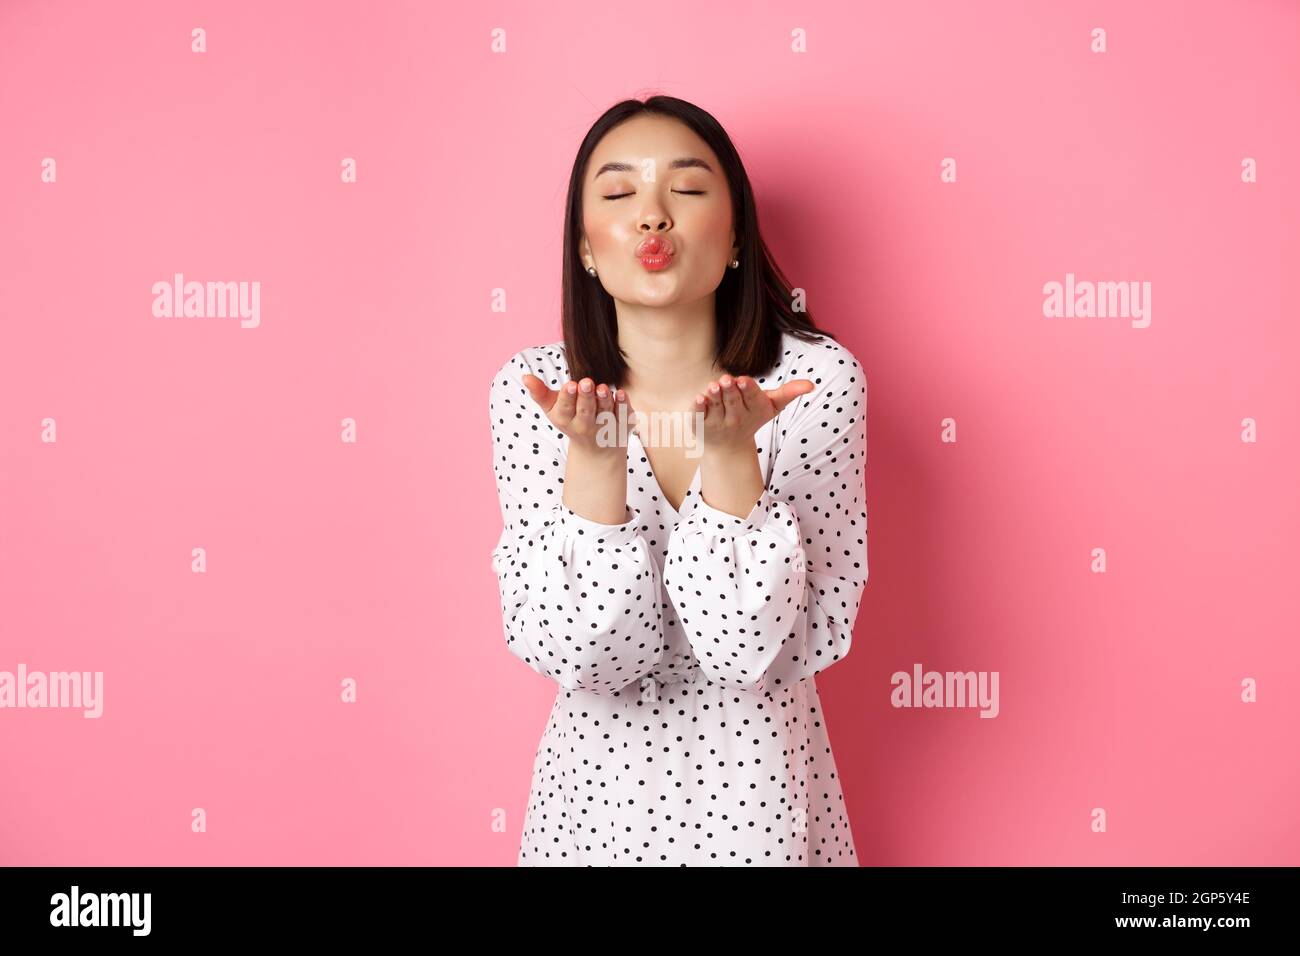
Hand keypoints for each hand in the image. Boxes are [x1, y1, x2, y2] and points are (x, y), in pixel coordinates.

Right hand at [520, 374, 632, 455]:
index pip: (565, 408)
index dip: (568, 397)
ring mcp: (606, 428)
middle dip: (586, 397)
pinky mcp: (623, 427)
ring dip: (604, 400)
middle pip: (585, 411)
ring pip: (605, 412)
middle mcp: (586, 426)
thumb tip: (525, 377)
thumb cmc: (571, 420)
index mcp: (566, 420)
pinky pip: (624, 415)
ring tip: (602, 387)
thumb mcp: (553, 409)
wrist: (597, 449)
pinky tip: (621, 393)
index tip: (570, 384)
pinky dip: (623, 405)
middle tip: (586, 382)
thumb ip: (540, 393)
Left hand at [694, 374, 814, 453]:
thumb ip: (788, 393)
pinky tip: (698, 398)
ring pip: (716, 408)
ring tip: (713, 386)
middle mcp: (736, 419)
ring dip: (714, 397)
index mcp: (754, 410)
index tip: (743, 379)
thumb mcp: (772, 406)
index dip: (747, 389)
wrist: (728, 445)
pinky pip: (698, 417)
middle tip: (727, 379)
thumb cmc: (752, 416)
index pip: (752, 399)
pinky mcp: (700, 425)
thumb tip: (811, 385)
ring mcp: (717, 423)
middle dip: (730, 391)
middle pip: (733, 402)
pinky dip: (697, 409)